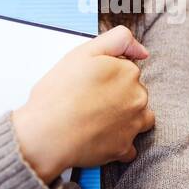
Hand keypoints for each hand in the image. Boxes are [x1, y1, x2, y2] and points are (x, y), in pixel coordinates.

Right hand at [11, 24, 154, 184]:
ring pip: (137, 119)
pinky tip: (98, 138)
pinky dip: (117, 143)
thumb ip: (118, 40)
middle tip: (89, 101)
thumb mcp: (84, 52)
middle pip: (134, 94)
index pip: (127, 71)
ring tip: (97, 120)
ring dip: (124, 119)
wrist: (46, 134)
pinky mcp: (124, 148)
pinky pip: (128, 146)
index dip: (108, 76)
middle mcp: (137, 98)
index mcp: (128, 73)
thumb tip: (142, 51)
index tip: (91, 83)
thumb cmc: (58, 94)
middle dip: (118, 97)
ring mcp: (133, 125)